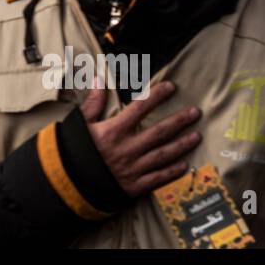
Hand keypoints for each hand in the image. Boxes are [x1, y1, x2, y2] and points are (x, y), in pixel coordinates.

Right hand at [81, 81, 201, 197]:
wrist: (68, 183)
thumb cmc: (74, 151)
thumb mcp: (80, 124)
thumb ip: (93, 102)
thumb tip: (98, 79)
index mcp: (114, 131)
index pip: (140, 108)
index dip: (156, 95)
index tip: (171, 86)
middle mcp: (127, 148)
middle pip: (159, 132)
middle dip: (179, 121)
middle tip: (195, 113)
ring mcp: (133, 168)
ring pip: (163, 155)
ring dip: (181, 145)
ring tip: (196, 136)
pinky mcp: (134, 186)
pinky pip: (157, 178)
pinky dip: (172, 172)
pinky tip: (185, 165)